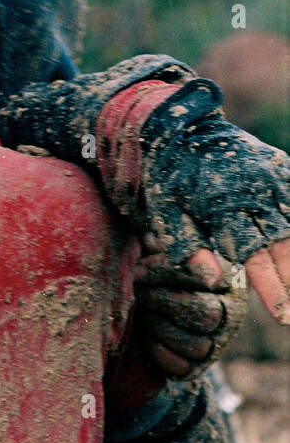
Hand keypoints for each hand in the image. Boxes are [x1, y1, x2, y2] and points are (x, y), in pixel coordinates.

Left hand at [133, 234, 245, 378]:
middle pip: (205, 315)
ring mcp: (216, 341)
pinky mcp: (197, 364)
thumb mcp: (160, 247)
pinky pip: (183, 368)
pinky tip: (148, 336)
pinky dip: (161, 353)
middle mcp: (229, 312)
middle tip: (139, 294)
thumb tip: (152, 242)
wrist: (147, 301)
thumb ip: (161, 242)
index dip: (163, 272)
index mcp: (224, 278)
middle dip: (163, 303)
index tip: (136, 270)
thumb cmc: (156, 268)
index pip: (202, 276)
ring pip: (196, 345)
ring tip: (144, 314)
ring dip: (160, 328)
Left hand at [138, 78, 289, 324]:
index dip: (271, 287)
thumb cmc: (166, 177)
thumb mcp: (163, 211)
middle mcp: (254, 191)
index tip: (282, 315)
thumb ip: (187, 245)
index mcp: (224, 206)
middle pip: (284, 243)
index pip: (255, 256)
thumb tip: (214, 280)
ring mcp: (272, 176)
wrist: (176, 127)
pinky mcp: (280, 166)